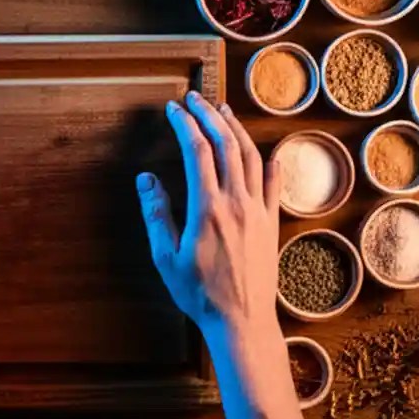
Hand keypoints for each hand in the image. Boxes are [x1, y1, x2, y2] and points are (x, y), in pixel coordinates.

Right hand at [136, 92, 280, 338]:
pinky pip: (273, 183)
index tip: (173, 109)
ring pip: (250, 156)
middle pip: (225, 144)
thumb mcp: (165, 257)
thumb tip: (145, 179)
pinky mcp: (271, 222)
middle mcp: (236, 202)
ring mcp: (258, 211)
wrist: (241, 320)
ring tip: (223, 112)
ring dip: (236, 129)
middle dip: (209, 115)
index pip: (195, 151)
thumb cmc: (199, 293)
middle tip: (195, 98)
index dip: (184, 124)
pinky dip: (268, 161)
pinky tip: (265, 150)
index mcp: (207, 208)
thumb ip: (156, 214)